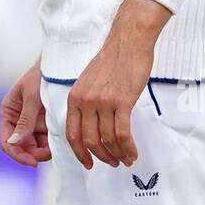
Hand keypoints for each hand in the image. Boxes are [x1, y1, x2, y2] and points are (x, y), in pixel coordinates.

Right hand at [0, 61, 49, 167]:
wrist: (59, 65)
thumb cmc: (42, 75)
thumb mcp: (32, 96)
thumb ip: (25, 120)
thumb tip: (14, 142)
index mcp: (9, 112)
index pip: (6, 141)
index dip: (17, 155)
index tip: (33, 162)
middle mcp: (18, 119)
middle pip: (21, 147)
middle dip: (34, 153)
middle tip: (50, 153)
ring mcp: (32, 122)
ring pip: (34, 146)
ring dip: (44, 150)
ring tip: (57, 144)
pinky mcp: (45, 123)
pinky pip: (46, 140)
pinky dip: (52, 143)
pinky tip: (61, 139)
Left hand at [65, 0, 169, 168]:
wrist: (128, 41)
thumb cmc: (112, 60)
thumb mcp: (89, 81)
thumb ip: (86, 102)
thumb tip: (90, 125)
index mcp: (74, 97)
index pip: (71, 134)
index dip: (79, 153)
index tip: (88, 163)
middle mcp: (85, 102)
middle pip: (89, 141)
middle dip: (101, 157)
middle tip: (112, 163)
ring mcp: (103, 102)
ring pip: (107, 140)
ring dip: (117, 155)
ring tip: (126, 160)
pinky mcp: (121, 102)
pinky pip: (122, 134)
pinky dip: (128, 148)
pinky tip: (133, 153)